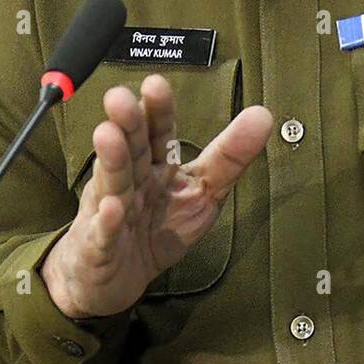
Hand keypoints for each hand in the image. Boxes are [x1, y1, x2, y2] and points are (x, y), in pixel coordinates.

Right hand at [41, 73, 271, 319]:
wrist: (114, 279)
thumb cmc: (160, 228)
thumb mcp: (203, 192)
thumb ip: (231, 156)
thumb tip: (263, 114)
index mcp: (157, 165)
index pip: (159, 132)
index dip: (158, 110)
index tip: (155, 84)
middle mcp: (133, 181)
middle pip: (132, 149)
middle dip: (127, 123)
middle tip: (120, 98)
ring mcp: (111, 212)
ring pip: (113, 182)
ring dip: (111, 159)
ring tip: (108, 134)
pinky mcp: (100, 249)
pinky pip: (103, 235)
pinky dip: (106, 223)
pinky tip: (110, 208)